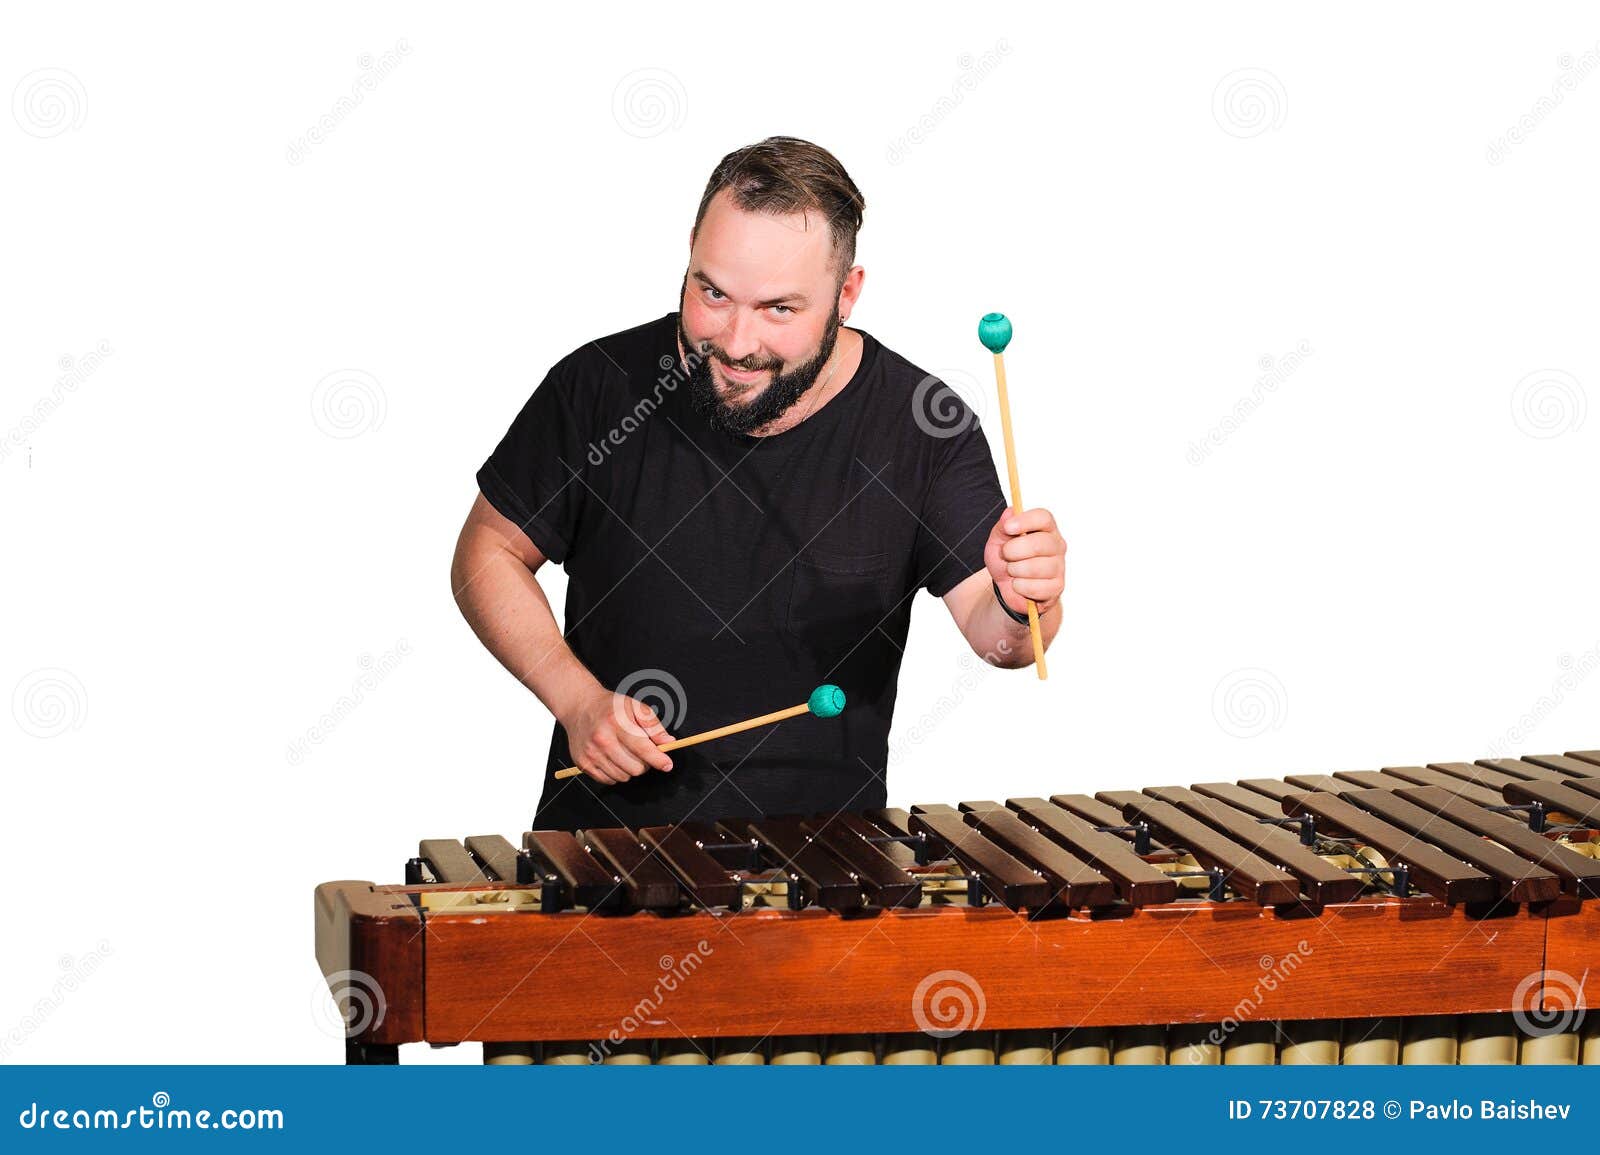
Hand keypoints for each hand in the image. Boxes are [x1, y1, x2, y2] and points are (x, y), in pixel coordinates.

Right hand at [560, 685, 674, 784]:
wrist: (580, 707)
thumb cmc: (610, 707)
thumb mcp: (635, 707)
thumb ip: (653, 725)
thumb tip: (668, 742)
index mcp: (616, 723)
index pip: (642, 749)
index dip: (659, 760)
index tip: (667, 764)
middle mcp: (602, 740)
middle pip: (635, 768)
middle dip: (645, 763)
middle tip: (642, 753)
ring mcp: (591, 754)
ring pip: (623, 777)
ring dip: (630, 769)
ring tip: (626, 753)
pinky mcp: (583, 764)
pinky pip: (608, 781)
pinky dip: (616, 774)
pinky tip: (614, 759)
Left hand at [984, 507, 1065, 616]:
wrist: (1008, 584)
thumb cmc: (1007, 558)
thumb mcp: (998, 539)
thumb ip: (1003, 526)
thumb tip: (1010, 513)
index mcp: (1045, 528)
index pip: (1043, 517)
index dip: (1025, 521)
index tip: (1008, 527)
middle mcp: (1056, 545)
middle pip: (1038, 544)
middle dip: (1012, 551)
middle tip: (1005, 555)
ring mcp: (1059, 566)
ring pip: (1034, 568)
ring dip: (1014, 570)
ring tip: (1012, 570)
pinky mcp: (1057, 586)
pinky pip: (1034, 587)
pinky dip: (1019, 587)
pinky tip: (1019, 584)